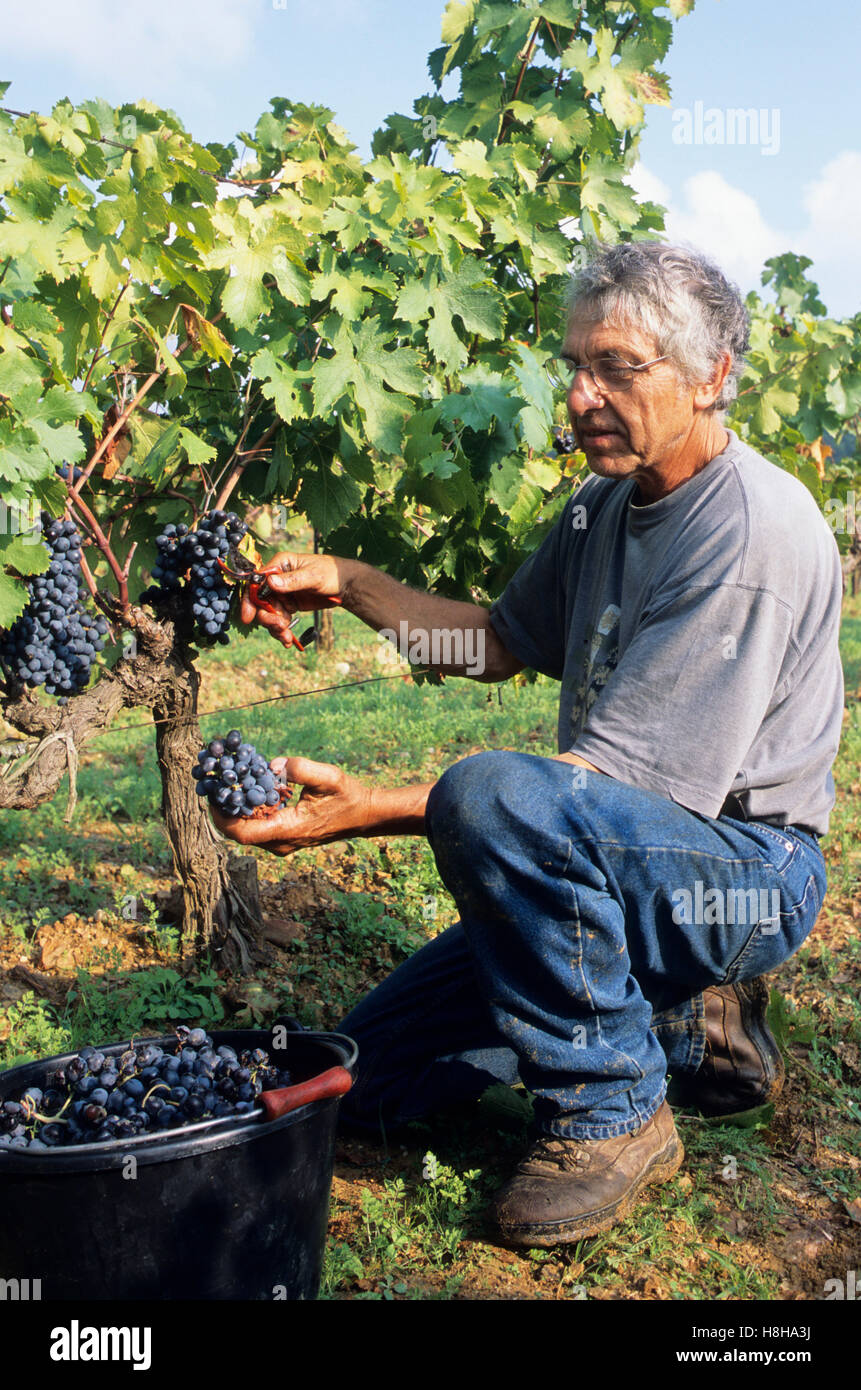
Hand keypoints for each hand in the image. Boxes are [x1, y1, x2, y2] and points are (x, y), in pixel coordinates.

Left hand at [209, 755, 373, 854]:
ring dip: (236, 807)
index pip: (243, 833)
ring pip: (246, 829)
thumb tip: (273, 765)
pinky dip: (249, 808)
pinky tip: (250, 787)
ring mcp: (281, 841)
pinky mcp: (283, 836)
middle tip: (215, 782)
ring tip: (229, 781)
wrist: (362, 815)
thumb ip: (300, 768)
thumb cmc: (347, 796)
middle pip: (239, 831)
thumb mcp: (329, 777)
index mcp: (288, 830)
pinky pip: (258, 826)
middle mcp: (281, 841)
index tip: (212, 795)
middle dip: (224, 808)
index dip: (222, 816)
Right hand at [239, 551, 344, 648]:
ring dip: (275, 627)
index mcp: (280, 565)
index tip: (248, 617)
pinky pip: (279, 619)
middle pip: (261, 601)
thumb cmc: (330, 572)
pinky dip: (282, 631)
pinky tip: (288, 640)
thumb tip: (271, 582)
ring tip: (287, 637)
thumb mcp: (313, 576)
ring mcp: (282, 593)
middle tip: (280, 627)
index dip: (251, 599)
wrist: (344, 585)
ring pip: (269, 614)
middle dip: (267, 617)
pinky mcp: (288, 605)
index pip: (257, 582)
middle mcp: (277, 579)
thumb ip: (292, 580)